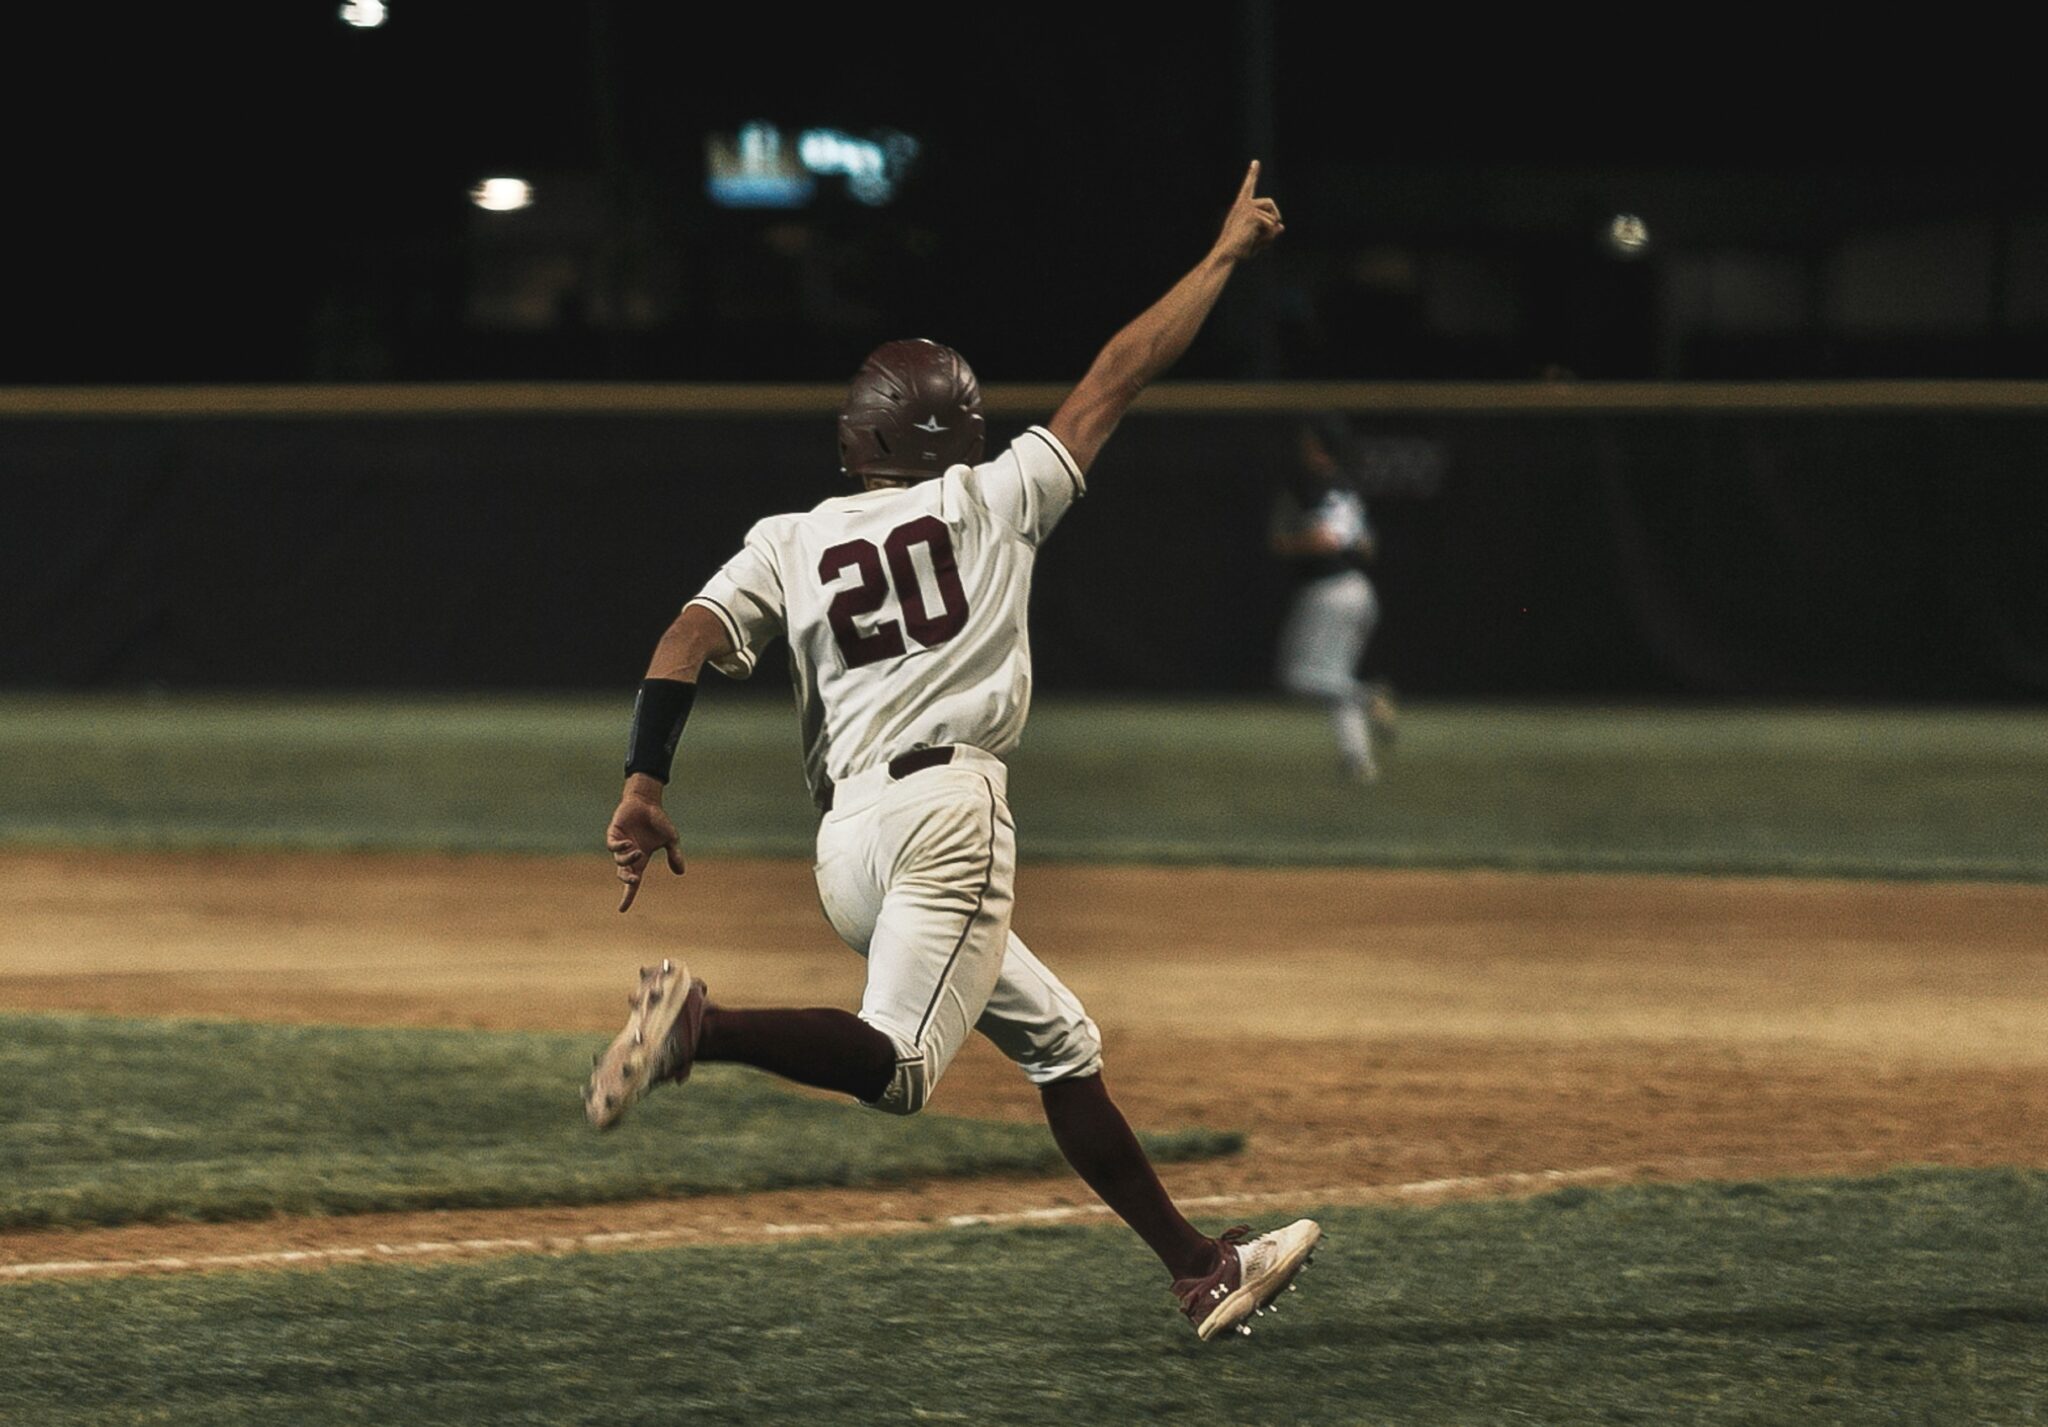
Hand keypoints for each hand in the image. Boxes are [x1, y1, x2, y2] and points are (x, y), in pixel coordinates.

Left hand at [607, 783, 684, 911]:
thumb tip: (681, 872)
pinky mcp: (614, 834)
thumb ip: (675, 855)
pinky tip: (629, 843)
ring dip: (628, 860)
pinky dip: (620, 847)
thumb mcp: (671, 839)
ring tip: (638, 851)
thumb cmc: (658, 821)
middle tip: (634, 880)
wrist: (647, 802)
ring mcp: (620, 845)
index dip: (628, 896)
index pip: (633, 883)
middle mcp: (629, 855)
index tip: (621, 910)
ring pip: (619, 861)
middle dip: (627, 880)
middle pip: (624, 875)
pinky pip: (613, 846)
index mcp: (641, 860)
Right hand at [1212, 160, 1283, 262]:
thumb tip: (1282, 226)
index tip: (1255, 162)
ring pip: (1273, 216)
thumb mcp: (1258, 241)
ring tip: (1256, 239)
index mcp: (1240, 207)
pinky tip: (1254, 239)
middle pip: (1270, 203)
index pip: (1248, 187)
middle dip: (1275, 216)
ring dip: (1270, 230)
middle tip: (1272, 229)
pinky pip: (1271, 224)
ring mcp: (1247, 207)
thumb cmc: (1239, 250)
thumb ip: (1270, 233)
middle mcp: (1243, 203)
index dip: (1252, 174)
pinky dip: (1268, 235)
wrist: (1227, 254)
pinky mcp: (1252, 213)